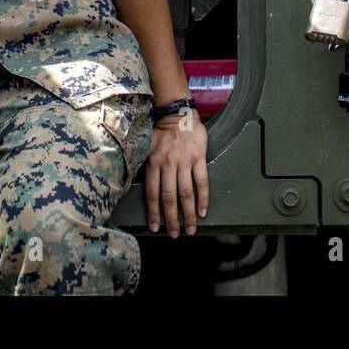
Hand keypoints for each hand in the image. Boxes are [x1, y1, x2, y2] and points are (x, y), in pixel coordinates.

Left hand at [144, 107, 207, 237]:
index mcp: (153, 163)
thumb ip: (146, 167)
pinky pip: (202, 181)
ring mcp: (184, 161)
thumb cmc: (162, 133)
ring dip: (188, 214)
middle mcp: (168, 164)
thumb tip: (145, 190)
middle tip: (175, 234)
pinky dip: (203, 198)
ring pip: (186, 193)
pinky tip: (203, 211)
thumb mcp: (147, 148)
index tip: (155, 228)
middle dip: (172, 219)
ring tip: (190, 229)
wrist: (179, 114)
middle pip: (169, 197)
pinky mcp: (199, 158)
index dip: (154, 213)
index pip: (152, 194)